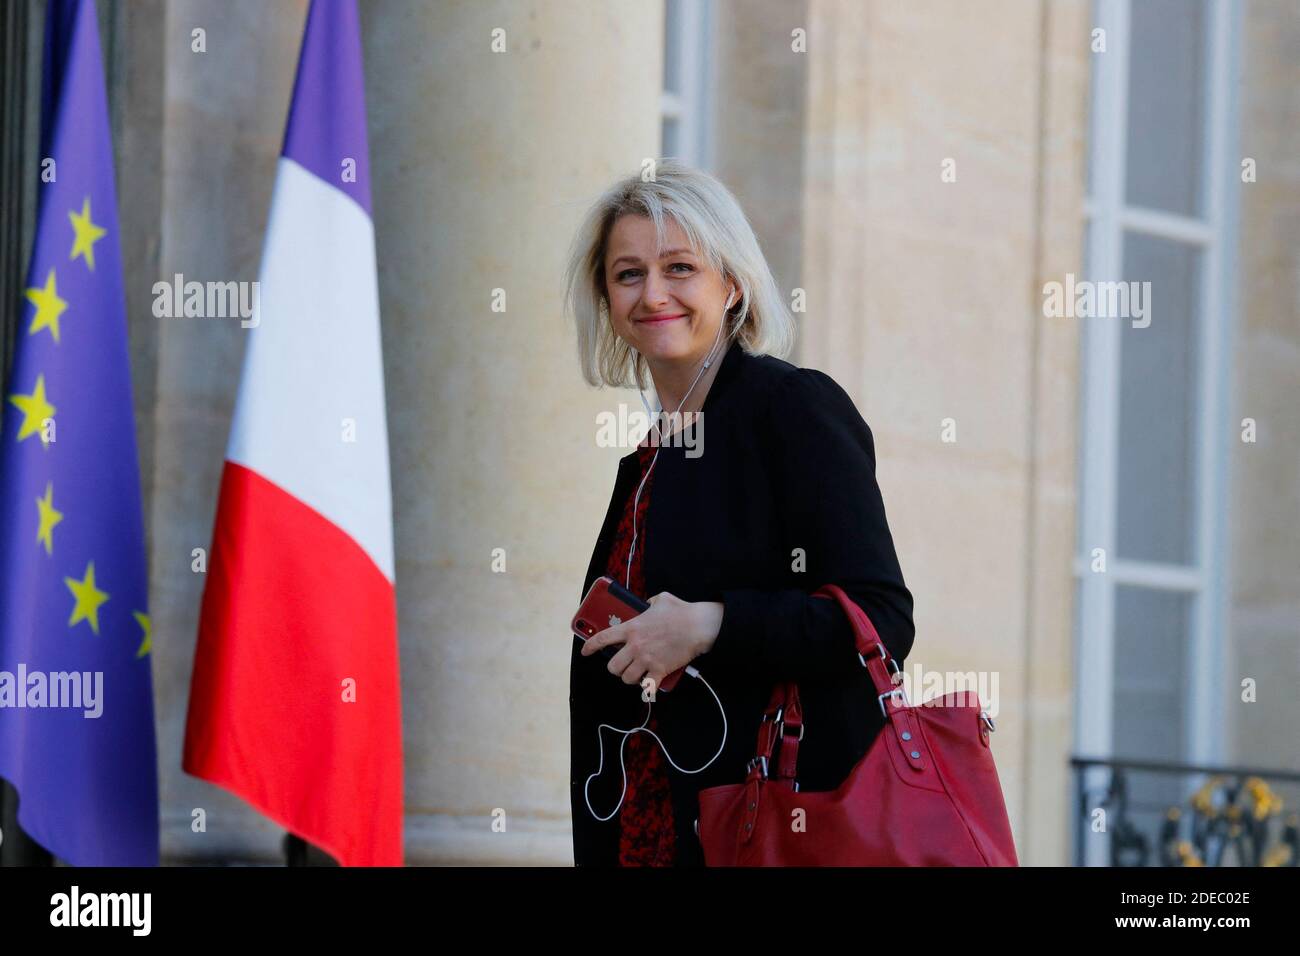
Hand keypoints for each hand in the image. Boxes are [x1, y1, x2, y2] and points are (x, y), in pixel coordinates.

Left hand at [580, 592, 723, 691]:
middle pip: (612, 666)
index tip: (585, 651)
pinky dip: (647, 688)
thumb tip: (647, 605)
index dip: (590, 646)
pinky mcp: (660, 670)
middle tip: (622, 665)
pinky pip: (646, 687)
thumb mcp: (660, 599)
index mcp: (631, 628)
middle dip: (615, 667)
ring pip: (626, 678)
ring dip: (630, 677)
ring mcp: (646, 660)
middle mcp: (635, 646)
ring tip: (636, 674)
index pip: (603, 638)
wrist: (698, 626)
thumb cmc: (681, 611)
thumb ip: (648, 603)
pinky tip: (649, 685)